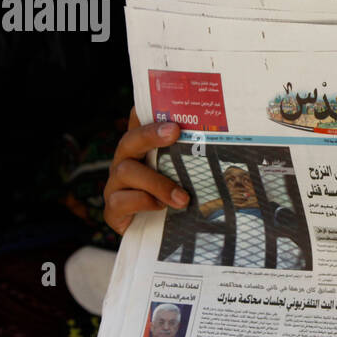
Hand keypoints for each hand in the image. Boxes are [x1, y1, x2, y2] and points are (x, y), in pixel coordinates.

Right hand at [103, 108, 189, 234]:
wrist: (154, 235)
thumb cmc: (173, 198)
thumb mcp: (184, 175)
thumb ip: (193, 158)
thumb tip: (224, 141)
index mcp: (142, 149)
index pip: (139, 121)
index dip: (145, 110)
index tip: (164, 101)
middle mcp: (125, 161)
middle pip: (130, 140)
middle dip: (151, 134)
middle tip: (174, 131)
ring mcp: (115, 185)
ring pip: (127, 172)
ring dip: (158, 183)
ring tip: (182, 197)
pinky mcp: (112, 210)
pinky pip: (120, 201)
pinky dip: (143, 202)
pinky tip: (160, 207)